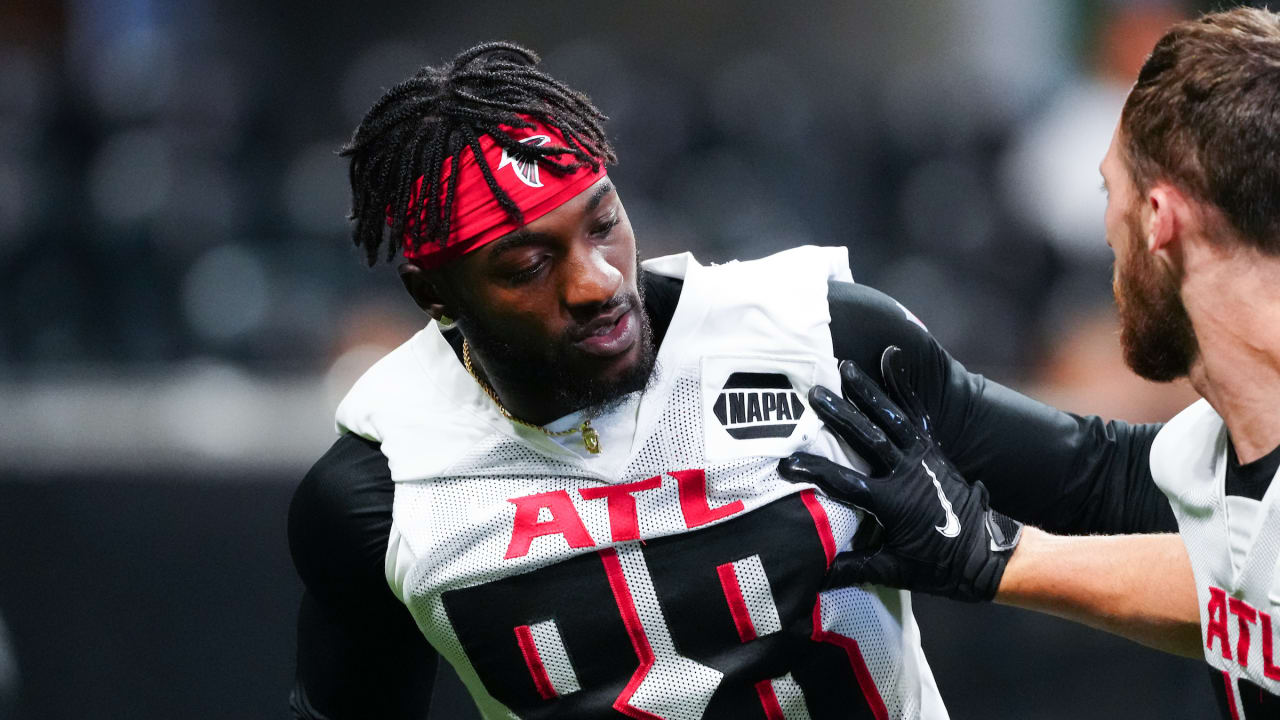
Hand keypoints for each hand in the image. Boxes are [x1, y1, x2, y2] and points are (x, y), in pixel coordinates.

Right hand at [777, 346, 1021, 601]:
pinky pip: (916, 413)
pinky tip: (891, 357)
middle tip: (815, 391)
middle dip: (840, 414)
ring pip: (892, 417)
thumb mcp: (895, 570)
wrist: (989, 556)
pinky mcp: (935, 450)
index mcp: (892, 503)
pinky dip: (904, 385)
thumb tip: (815, 576)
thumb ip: (855, 567)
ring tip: (845, 367)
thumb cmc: (940, 566)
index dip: (813, 471)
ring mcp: (924, 457)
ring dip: (868, 391)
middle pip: (868, 437)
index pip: (844, 482)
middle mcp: (908, 473)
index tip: (786, 463)